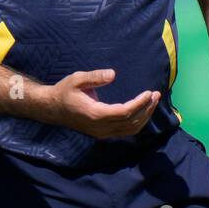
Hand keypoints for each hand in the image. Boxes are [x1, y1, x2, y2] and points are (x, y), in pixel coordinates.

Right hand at [41, 69, 159, 138]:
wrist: (52, 109)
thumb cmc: (64, 91)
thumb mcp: (77, 79)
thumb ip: (95, 77)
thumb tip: (113, 74)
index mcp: (95, 114)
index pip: (124, 112)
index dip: (139, 104)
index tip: (149, 93)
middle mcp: (100, 127)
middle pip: (131, 123)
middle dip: (146, 109)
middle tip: (156, 95)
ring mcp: (102, 133)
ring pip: (130, 130)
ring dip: (144, 117)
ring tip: (153, 101)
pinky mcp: (102, 133)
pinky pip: (125, 131)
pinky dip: (137, 122)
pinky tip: (142, 111)